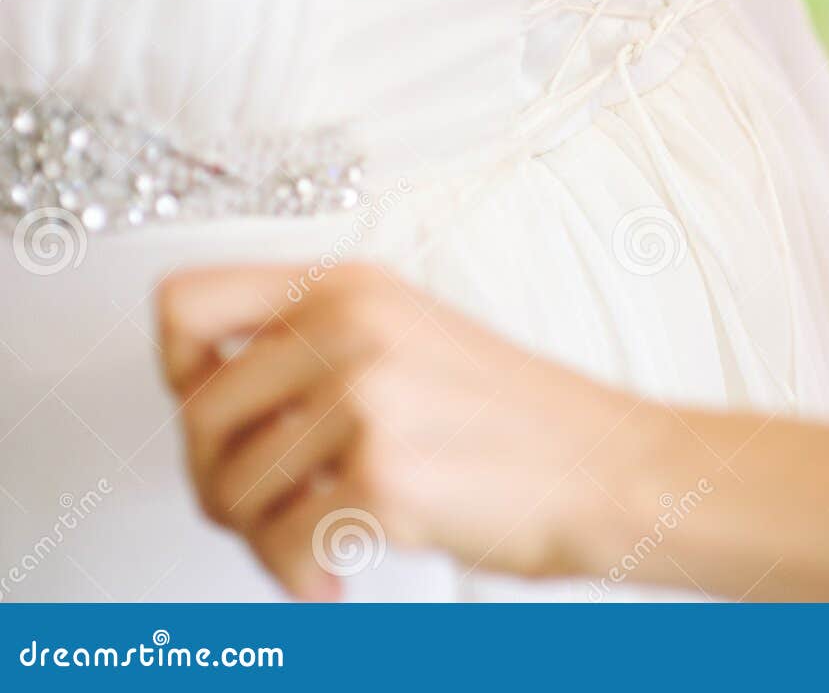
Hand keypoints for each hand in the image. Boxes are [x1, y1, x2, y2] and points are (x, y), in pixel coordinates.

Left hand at [157, 264, 645, 599]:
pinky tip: (338, 574)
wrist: (613, 469)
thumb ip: (318, 348)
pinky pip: (279, 544)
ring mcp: (366, 401)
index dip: (180, 372)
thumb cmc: (524, 422)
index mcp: (351, 289)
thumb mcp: (414, 340)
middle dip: (217, 481)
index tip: (220, 412)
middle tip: (262, 509)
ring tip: (312, 542)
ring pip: (230, 489)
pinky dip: (300, 575)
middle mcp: (350, 331)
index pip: (185, 304)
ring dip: (261, 536)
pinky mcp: (382, 478)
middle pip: (196, 416)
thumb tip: (210, 405)